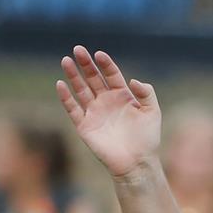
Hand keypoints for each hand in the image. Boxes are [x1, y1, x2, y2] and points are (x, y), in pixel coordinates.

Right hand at [57, 46, 161, 179]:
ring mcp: (94, 112)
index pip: (111, 74)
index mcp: (122, 96)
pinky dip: (66, 97)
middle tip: (78, 49)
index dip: (105, 64)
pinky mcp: (84, 125)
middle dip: (86, 64)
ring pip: (80, 89)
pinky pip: (72, 109)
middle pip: (93, 78)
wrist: (136, 162)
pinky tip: (61, 84)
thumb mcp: (152, 112)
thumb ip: (146, 93)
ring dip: (73, 75)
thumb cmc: (147, 138)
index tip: (99, 55)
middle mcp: (106, 101)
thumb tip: (132, 80)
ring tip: (66, 60)